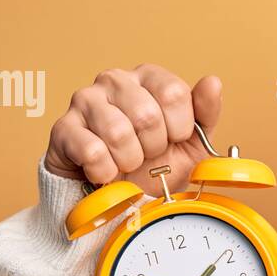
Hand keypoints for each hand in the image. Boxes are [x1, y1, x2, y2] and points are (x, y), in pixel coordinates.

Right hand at [44, 63, 223, 194]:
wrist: (115, 197)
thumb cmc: (154, 166)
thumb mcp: (191, 144)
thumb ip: (206, 113)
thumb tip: (212, 82)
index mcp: (148, 77)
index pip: (174, 93)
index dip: (178, 128)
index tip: (172, 139)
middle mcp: (115, 80)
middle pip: (147, 114)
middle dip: (153, 147)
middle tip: (146, 154)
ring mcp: (85, 100)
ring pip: (118, 133)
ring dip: (129, 161)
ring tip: (125, 163)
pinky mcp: (63, 128)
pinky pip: (92, 151)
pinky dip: (105, 172)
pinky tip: (105, 171)